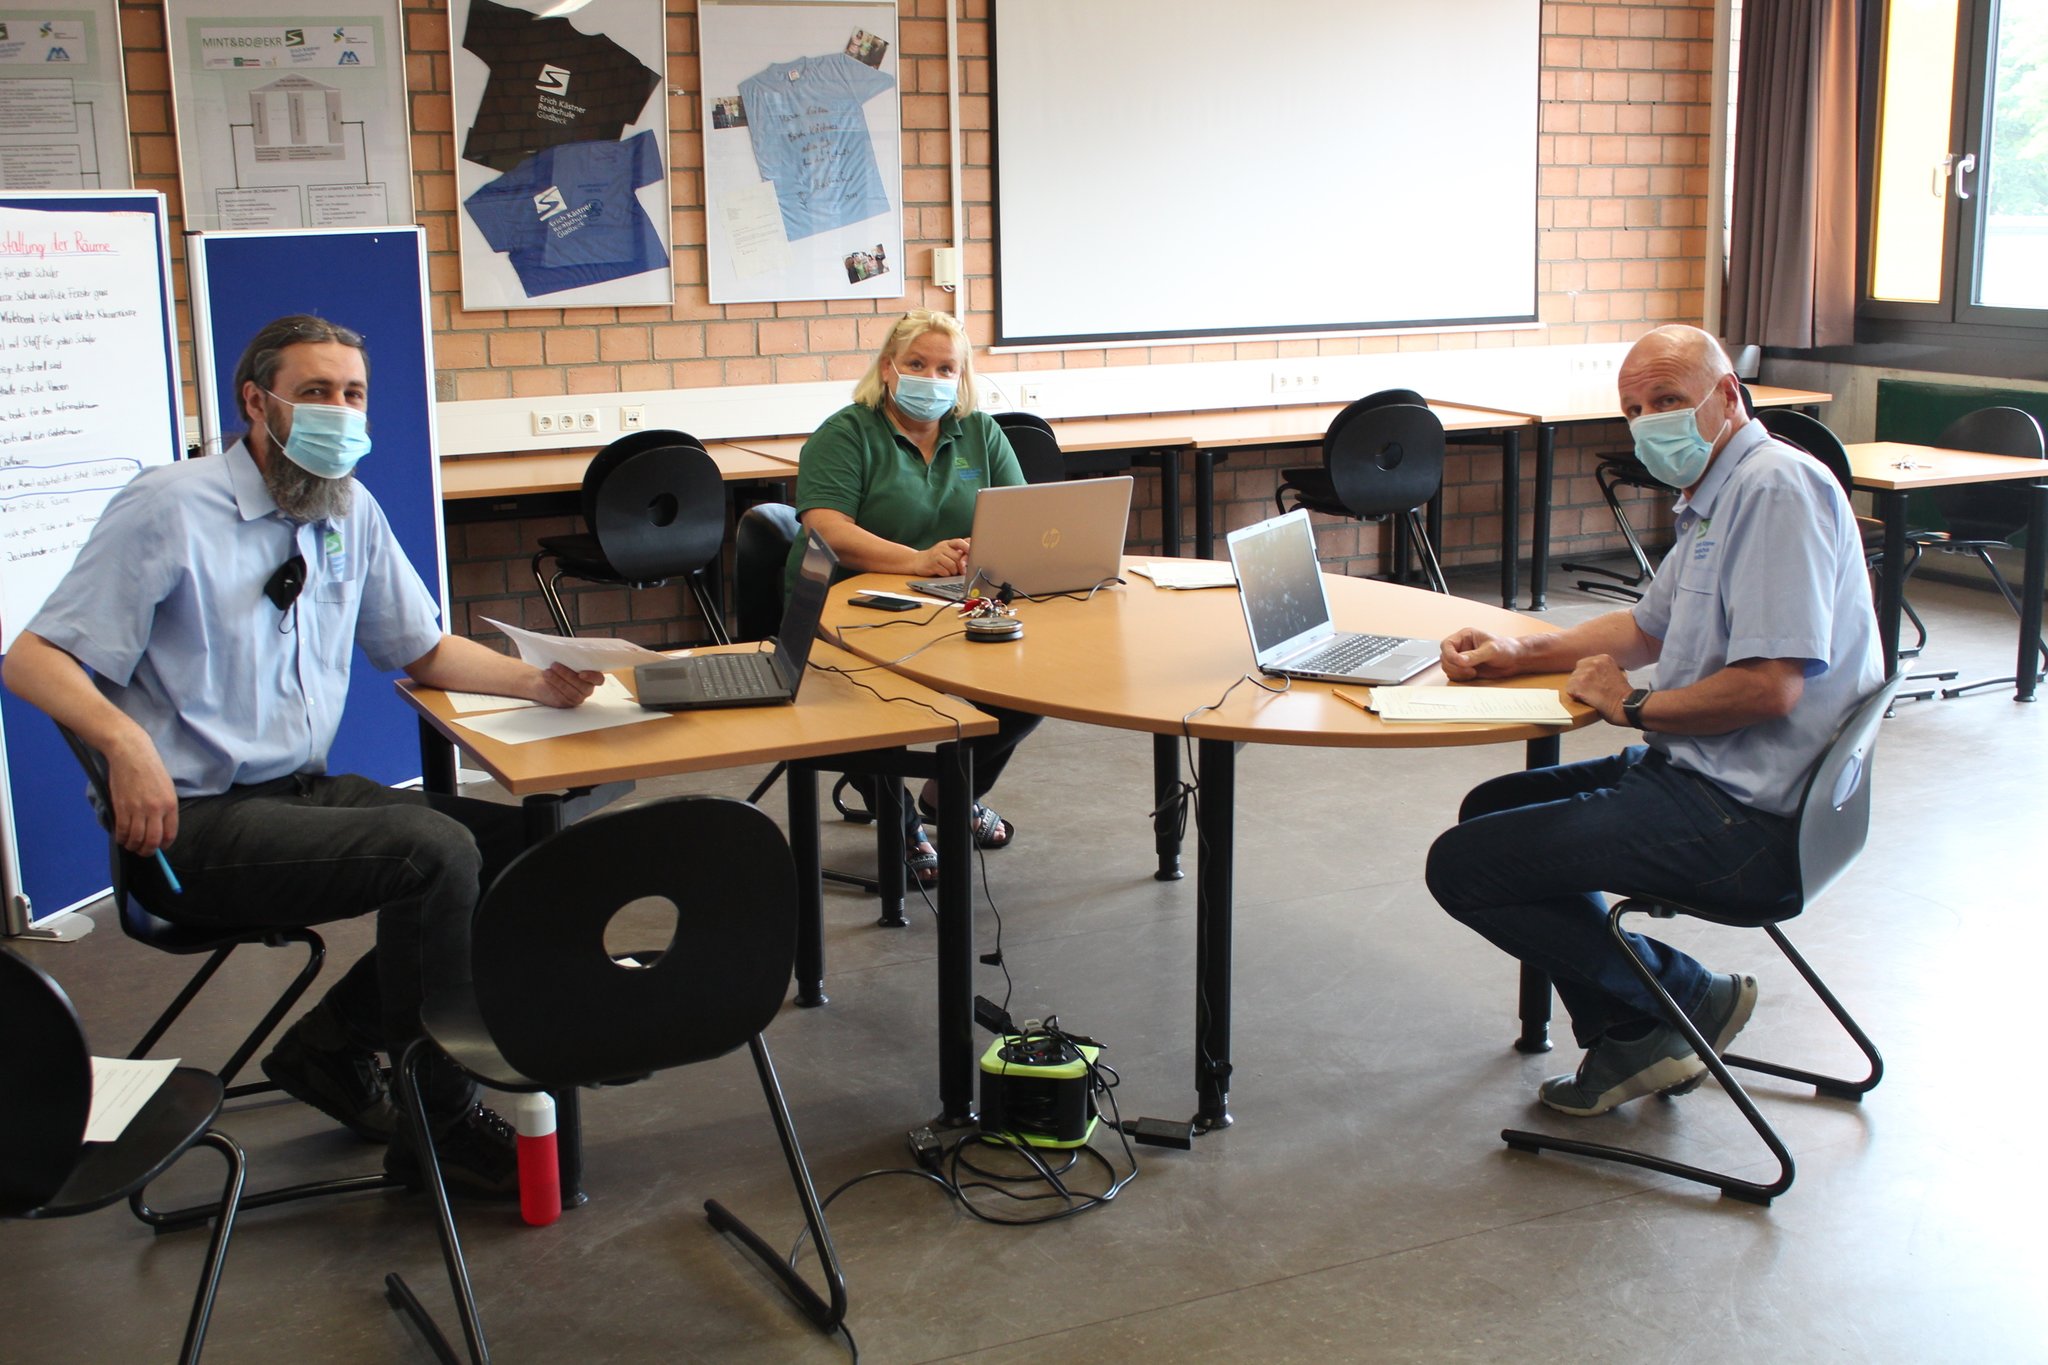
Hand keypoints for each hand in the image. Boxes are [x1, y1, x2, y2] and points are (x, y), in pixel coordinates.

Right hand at [105, 734, 178, 854]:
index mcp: (170, 804)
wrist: (131, 753)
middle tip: (143, 851)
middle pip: (152, 840)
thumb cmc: (150, 768)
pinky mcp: (121, 806)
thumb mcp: (167, 787)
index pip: (170, 834)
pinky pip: (121, 830)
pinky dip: (121, 837)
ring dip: (133, 846)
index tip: (159, 847)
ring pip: (136, 838)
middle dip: (148, 851)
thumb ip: (165, 807)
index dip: (164, 844)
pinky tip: (121, 837)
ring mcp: (138, 809)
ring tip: (131, 845)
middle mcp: (156, 809)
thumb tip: (161, 827)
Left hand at [533, 662, 602, 707]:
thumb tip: (569, 648)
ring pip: (571, 692)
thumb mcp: (566, 658)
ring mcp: (577, 697)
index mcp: (591, 676)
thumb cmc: (558, 664)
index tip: (581, 674)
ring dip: (558, 681)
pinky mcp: (566, 702)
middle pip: (582, 686)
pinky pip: (561, 697)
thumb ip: (571, 656)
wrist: (545, 674)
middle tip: (555, 665)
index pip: (598, 679)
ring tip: (547, 672)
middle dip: (567, 675)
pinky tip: (547, 680)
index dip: (592, 677)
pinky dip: (553, 688)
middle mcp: (586, 688)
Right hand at [915, 538, 970, 577]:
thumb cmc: (936, 557)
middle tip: (962, 570)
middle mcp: (942, 547)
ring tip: (951, 571)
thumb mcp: (947, 550)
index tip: (974, 553)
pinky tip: (944, 573)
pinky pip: (945, 571)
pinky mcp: (932, 564)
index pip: (960, 542)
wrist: (918, 561)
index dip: (967, 547)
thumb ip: (959, 550)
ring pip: (953, 565)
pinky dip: (947, 574)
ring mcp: (936, 555)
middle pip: (958, 556)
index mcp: (948, 543)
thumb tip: (973, 553)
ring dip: (954, 571)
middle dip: (962, 565)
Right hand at [1440, 628, 1520, 680]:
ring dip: (1457, 673)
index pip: (1447, 644)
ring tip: (1472, 673)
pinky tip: (1472, 675)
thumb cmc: (1506, 649)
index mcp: (1465, 636)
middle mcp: (1461, 647)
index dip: (1450, 655)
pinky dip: (1460, 677)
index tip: (1461, 662)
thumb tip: (1461, 660)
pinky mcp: (1465, 669)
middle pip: (1445, 657)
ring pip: (1447, 667)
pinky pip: (1454, 675)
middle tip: (1470, 670)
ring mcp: (1462, 659)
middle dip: (1454, 666)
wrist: (1515, 660)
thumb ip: (1475, 655)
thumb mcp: (1491, 650)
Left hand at [1566, 654, 1632, 723]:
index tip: (1591, 683)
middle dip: (1580, 681)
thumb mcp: (1615, 672)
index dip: (1586, 675)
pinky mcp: (1580, 685)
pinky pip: (1570, 690)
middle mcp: (1594, 663)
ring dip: (1577, 689)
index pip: (1584, 663)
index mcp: (1603, 658)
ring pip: (1572, 681)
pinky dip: (1575, 696)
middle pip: (1577, 671)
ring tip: (1589, 696)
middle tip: (1589, 691)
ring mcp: (1586, 673)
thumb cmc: (1622, 694)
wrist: (1626, 705)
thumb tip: (1591, 673)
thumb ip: (1602, 669)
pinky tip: (1585, 699)